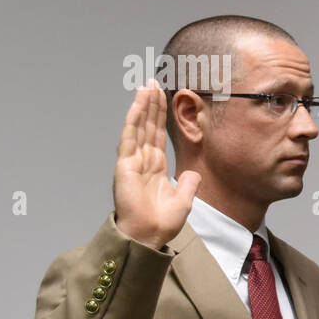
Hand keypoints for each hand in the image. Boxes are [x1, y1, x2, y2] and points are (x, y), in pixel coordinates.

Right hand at [112, 82, 199, 248]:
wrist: (149, 235)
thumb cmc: (162, 223)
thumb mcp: (183, 199)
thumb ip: (188, 184)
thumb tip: (193, 173)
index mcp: (155, 167)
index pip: (157, 135)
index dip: (160, 116)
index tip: (163, 98)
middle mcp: (142, 161)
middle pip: (148, 126)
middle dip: (151, 104)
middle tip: (154, 82)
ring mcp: (132, 161)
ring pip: (138, 126)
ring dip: (143, 106)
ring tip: (147, 85)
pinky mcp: (125, 165)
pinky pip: (130, 137)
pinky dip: (134, 119)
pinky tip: (139, 104)